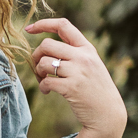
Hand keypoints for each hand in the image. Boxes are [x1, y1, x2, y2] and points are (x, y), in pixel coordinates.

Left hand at [26, 17, 127, 137]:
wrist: (108, 113)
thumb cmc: (95, 89)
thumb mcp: (91, 65)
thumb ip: (74, 53)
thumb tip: (46, 46)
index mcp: (87, 48)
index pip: (63, 25)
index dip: (43, 24)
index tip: (29, 29)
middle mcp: (83, 57)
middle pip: (47, 44)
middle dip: (36, 55)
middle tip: (39, 68)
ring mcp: (78, 72)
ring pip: (44, 62)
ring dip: (38, 72)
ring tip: (43, 81)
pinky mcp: (72, 88)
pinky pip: (46, 82)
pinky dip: (42, 87)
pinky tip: (47, 91)